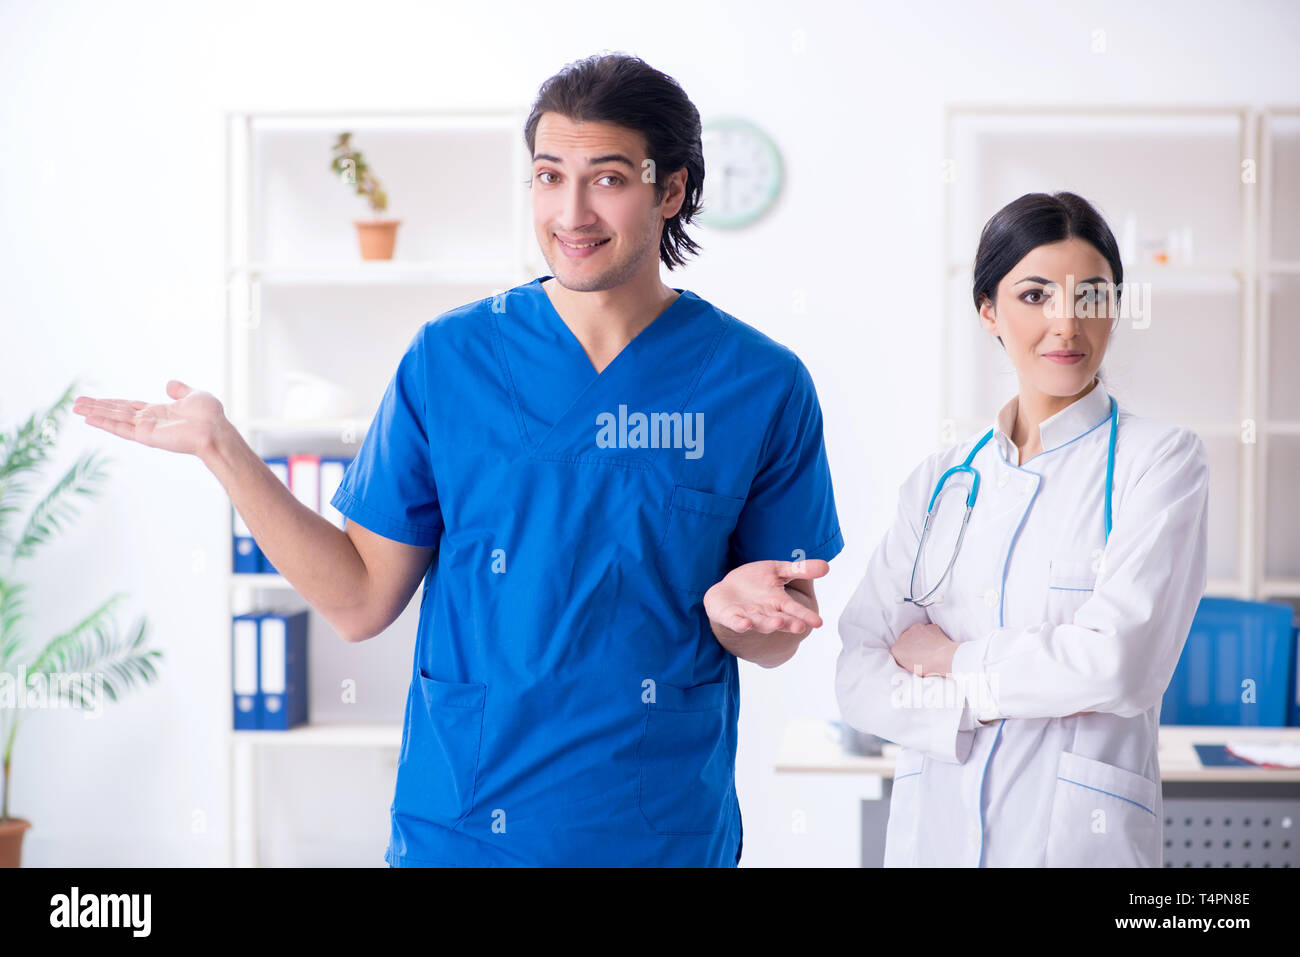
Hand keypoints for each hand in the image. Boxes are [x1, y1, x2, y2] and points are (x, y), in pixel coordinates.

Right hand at [73, 380, 227, 457]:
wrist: (215, 430)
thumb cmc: (210, 416)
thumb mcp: (195, 396)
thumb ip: (180, 391)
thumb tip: (169, 384)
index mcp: (158, 411)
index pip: (129, 406)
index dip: (111, 402)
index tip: (95, 400)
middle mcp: (149, 421)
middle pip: (117, 411)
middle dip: (97, 407)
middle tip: (76, 403)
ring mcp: (145, 428)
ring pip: (114, 418)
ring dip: (95, 413)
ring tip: (76, 408)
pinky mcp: (145, 436)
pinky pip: (121, 428)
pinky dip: (104, 423)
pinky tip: (89, 419)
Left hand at [703, 559, 827, 634]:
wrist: (727, 589)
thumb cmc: (756, 581)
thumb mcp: (778, 570)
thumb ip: (800, 569)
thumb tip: (826, 566)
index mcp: (779, 603)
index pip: (795, 610)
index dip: (806, 616)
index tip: (818, 622)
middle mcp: (766, 613)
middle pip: (780, 620)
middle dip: (789, 624)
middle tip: (799, 627)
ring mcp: (749, 617)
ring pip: (760, 623)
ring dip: (768, 624)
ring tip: (777, 622)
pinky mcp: (731, 617)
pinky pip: (736, 623)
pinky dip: (741, 624)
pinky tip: (745, 624)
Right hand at [890, 622, 956, 676]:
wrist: (944, 657)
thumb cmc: (929, 667)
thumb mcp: (911, 669)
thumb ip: (905, 661)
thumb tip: (909, 660)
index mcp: (897, 649)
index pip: (897, 651)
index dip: (905, 655)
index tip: (911, 659)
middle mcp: (903, 636)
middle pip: (905, 640)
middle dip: (911, 645)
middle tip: (921, 654)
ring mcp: (916, 629)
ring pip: (916, 634)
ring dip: (920, 639)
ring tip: (929, 649)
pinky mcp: (929, 626)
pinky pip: (928, 631)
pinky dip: (931, 636)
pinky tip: (936, 644)